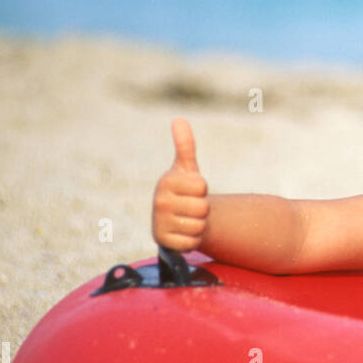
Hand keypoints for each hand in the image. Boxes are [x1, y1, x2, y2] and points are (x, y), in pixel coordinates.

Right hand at [151, 118, 209, 250]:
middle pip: (203, 208)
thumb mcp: (186, 169)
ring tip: (187, 220)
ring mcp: (159, 223)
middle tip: (190, 208)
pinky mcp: (164, 242)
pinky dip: (193, 240)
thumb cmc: (184, 191)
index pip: (202, 186)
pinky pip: (193, 242)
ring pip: (199, 226)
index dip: (202, 190)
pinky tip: (183, 233)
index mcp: (166, 182)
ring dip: (199, 225)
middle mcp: (159, 202)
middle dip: (203, 209)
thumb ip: (185, 146)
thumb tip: (179, 119)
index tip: (192, 191)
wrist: (175, 221)